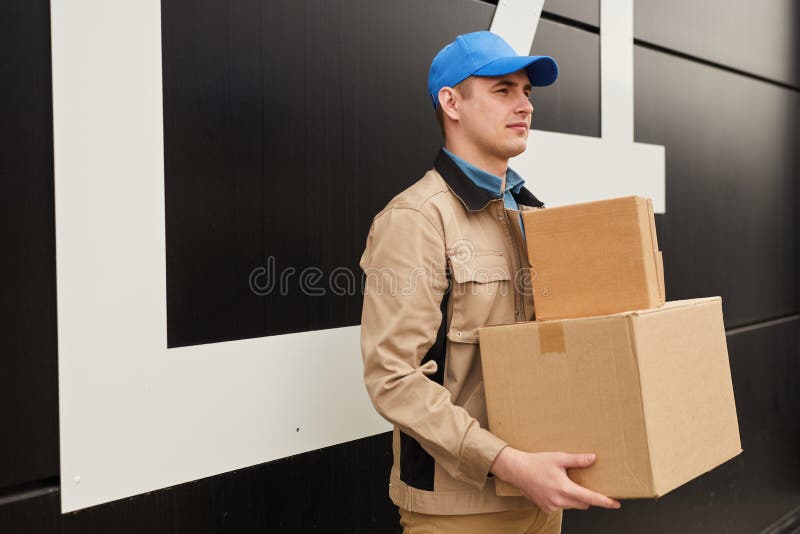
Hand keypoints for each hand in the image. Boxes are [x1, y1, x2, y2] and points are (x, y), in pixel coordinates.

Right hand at [490, 447, 621, 513]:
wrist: (517, 470)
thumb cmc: (536, 463)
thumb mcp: (559, 458)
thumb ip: (577, 460)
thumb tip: (593, 458)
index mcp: (564, 488)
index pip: (590, 498)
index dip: (605, 501)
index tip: (616, 504)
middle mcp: (559, 500)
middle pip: (583, 503)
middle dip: (587, 496)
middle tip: (584, 484)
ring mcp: (552, 506)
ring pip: (572, 505)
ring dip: (575, 497)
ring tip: (565, 483)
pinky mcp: (546, 508)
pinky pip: (562, 506)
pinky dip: (563, 499)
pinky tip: (555, 488)